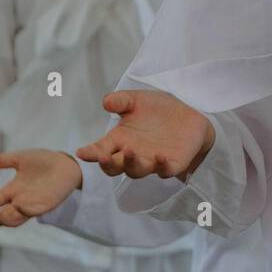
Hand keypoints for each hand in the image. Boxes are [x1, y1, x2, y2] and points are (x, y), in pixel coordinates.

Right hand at [0, 149, 83, 226]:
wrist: (68, 162)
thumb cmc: (45, 161)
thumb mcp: (20, 158)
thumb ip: (0, 161)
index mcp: (13, 190)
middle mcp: (20, 201)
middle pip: (1, 216)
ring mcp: (33, 205)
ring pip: (14, 220)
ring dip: (3, 220)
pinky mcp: (46, 205)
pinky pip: (33, 212)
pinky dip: (24, 212)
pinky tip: (17, 207)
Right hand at [77, 89, 214, 179]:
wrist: (189, 115)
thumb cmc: (157, 110)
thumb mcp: (137, 100)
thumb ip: (121, 100)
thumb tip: (106, 102)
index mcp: (120, 139)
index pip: (101, 150)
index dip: (91, 153)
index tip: (82, 153)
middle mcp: (133, 154)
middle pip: (115, 167)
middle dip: (107, 164)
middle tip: (103, 156)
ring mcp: (151, 162)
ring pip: (136, 171)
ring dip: (131, 164)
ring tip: (130, 150)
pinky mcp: (172, 164)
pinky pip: (165, 171)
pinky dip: (162, 166)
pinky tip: (160, 156)